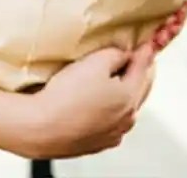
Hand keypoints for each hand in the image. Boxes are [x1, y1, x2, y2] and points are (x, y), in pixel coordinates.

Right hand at [23, 44, 155, 159]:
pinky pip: (109, 123)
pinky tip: (95, 103)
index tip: (147, 43)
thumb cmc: (66, 96)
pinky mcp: (95, 144)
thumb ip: (116, 54)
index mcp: (129, 97)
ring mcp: (112, 135)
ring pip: (125, 108)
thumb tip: (124, 55)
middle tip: (134, 58)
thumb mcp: (94, 62)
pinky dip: (108, 111)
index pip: (144, 67)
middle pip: (139, 89)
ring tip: (112, 80)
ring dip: (123, 93)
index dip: (145, 51)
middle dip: (139, 73)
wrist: (39, 129)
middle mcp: (126, 120)